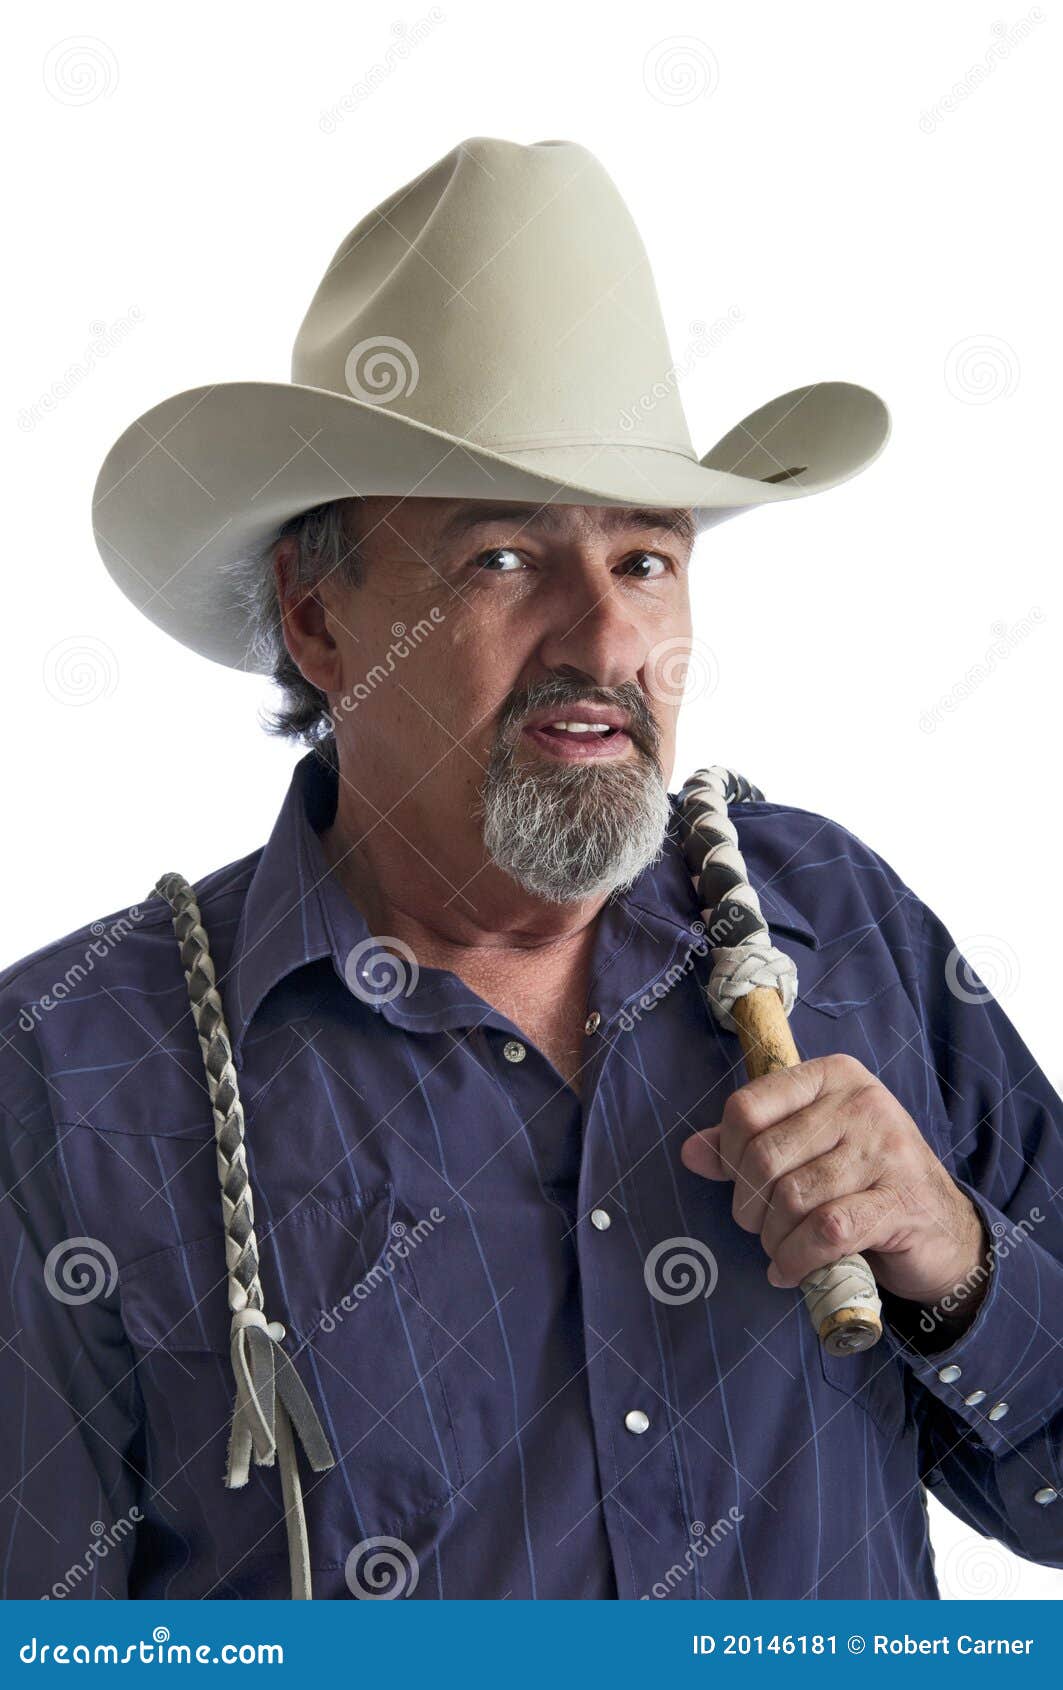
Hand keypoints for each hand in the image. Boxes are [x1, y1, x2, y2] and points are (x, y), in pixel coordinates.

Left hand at [680, 1054, 988, 1313]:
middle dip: (749, 1205)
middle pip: (765, 1156)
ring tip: (778, 1250)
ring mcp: (885, 1149)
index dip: (727, 1155)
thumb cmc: (862, 1181)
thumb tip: (690, 1152)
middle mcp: (861, 1102)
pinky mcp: (900, 1200)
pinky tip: (790, 1270)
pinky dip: (797, 1259)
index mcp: (831, 1077)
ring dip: (774, 1238)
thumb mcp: (808, 1148)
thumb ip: (748, 1145)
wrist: (942, 1226)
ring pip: (793, 1197)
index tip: (738, 1183)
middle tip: (759, 1226)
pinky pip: (826, 1231)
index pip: (747, 1107)